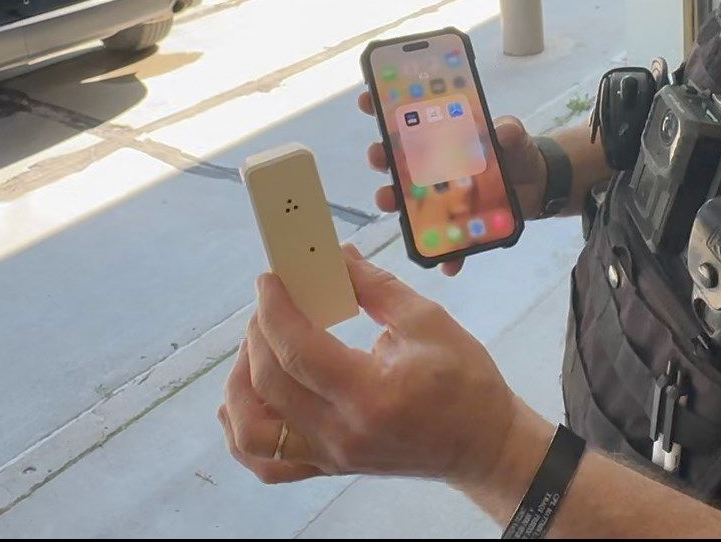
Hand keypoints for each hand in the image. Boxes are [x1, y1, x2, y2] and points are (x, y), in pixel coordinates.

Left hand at [218, 245, 519, 488]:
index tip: (269, 279)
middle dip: (258, 333)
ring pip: (251, 434)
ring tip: (257, 348)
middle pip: (269, 384)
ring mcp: (331, 457)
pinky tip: (246, 399)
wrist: (481, 445)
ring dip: (239, 385)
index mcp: (371, 394)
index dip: (275, 309)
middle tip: (270, 302)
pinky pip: (266, 464)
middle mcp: (343, 433)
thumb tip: (335, 255)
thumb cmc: (465, 382)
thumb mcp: (428, 321)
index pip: (299, 351)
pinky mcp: (327, 467)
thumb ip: (374, 286)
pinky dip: (242, 432)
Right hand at [357, 89, 545, 276]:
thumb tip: (502, 130)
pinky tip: (449, 265)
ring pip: (407, 199)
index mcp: (442, 138)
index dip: (383, 107)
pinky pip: (445, 241)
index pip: (406, 120)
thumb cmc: (515, 153)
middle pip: (396, 160)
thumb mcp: (514, 137)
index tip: (366, 100)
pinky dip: (446, 256)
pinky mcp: (455, 221)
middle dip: (381, 156)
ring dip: (394, 201)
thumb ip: (509, 131)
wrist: (536, 185)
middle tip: (378, 155)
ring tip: (391, 203)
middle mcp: (432, 166)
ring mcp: (441, 195)